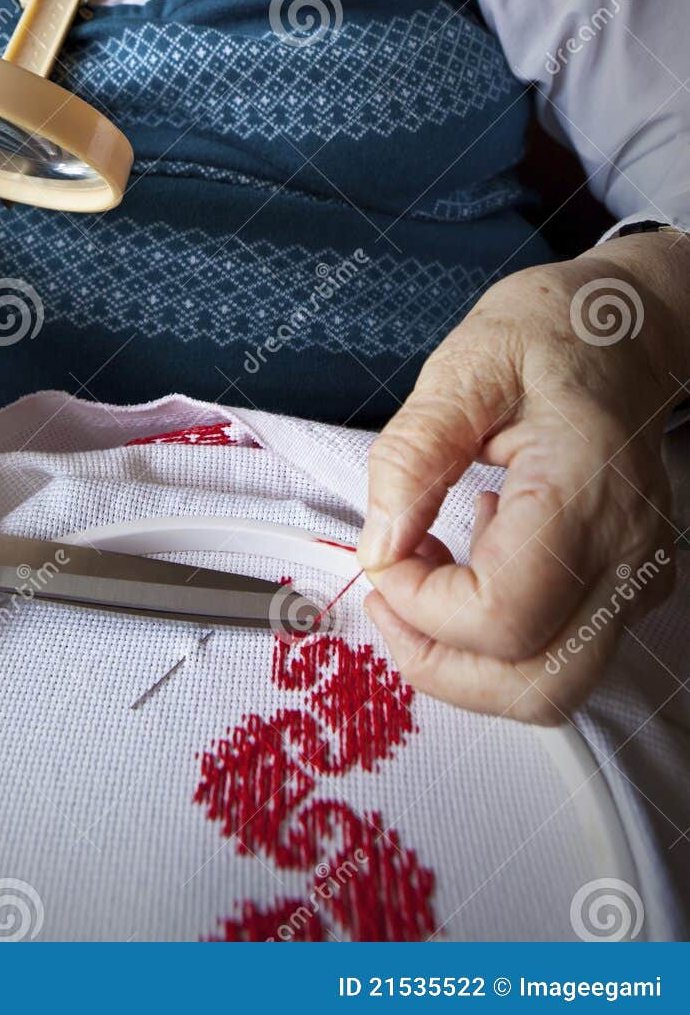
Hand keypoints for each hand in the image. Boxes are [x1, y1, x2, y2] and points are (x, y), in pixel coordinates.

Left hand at [358, 233, 688, 721]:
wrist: (627, 329)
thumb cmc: (552, 335)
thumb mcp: (466, 365)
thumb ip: (414, 455)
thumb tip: (380, 545)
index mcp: (583, 493)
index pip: (502, 617)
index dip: (422, 607)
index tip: (384, 555)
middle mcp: (623, 553)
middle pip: (536, 685)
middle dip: (440, 663)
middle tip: (389, 595)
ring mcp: (634, 578)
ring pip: (552, 686)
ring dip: (467, 660)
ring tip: (425, 574)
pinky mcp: (627, 586)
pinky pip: (560, 651)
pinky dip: (499, 636)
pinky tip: (476, 555)